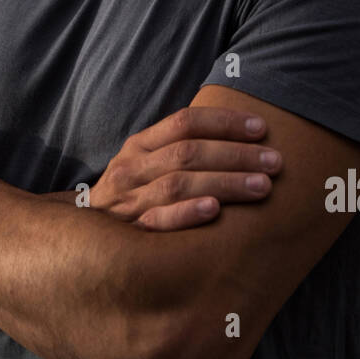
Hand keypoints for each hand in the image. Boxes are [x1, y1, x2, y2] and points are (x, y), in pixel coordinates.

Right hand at [90, 105, 281, 229]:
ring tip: (262, 186)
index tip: (262, 128)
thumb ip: (178, 148)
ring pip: (179, 183)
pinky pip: (159, 220)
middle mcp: (132, 169)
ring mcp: (129, 201)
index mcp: (139, 145)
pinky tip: (215, 210)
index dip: (225, 122)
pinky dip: (187, 213)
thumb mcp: (146, 164)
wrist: (84, 236)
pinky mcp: (132, 233)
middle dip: (236, 154)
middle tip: (275, 161)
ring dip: (225, 182)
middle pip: (188, 152)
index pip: (184, 122)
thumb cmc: (133, 195)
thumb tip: (240, 133)